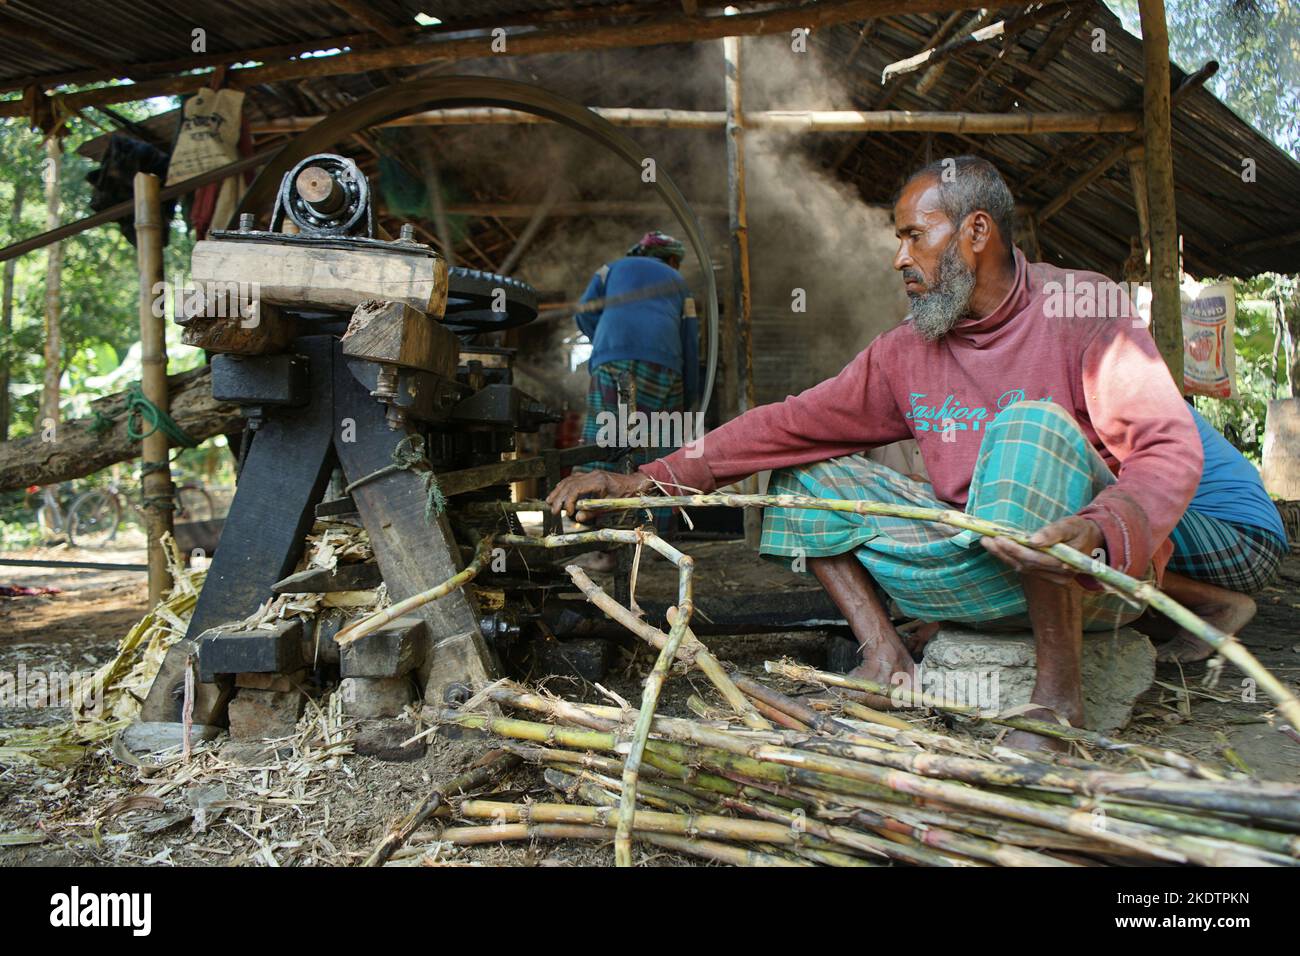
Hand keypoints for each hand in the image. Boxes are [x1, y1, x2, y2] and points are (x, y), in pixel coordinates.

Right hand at [546, 470, 656, 524]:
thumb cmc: (626, 496)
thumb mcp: (611, 507)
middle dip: (559, 497)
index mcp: (598, 481)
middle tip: (553, 510)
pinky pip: (573, 479)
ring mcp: (591, 474)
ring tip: (549, 501)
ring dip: (558, 491)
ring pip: (569, 480)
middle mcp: (593, 475)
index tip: (568, 513)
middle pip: (570, 484)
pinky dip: (564, 486)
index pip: (576, 489)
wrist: (636, 485)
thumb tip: (578, 518)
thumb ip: (594, 512)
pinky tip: (558, 493)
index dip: (569, 501)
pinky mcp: (591, 476)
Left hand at [980, 516, 1103, 586]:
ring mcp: (1052, 578)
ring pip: (1022, 568)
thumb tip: (1033, 540)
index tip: (999, 539)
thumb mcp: (1070, 525)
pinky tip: (997, 549)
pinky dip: (1009, 558)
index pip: (1036, 558)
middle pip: (1026, 564)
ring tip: (987, 542)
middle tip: (986, 539)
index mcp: (1067, 563)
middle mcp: (1059, 575)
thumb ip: (1053, 533)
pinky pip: (1024, 568)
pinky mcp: (1046, 576)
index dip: (1016, 550)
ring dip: (1003, 556)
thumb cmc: (1080, 530)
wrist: (1091, 540)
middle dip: (1004, 552)